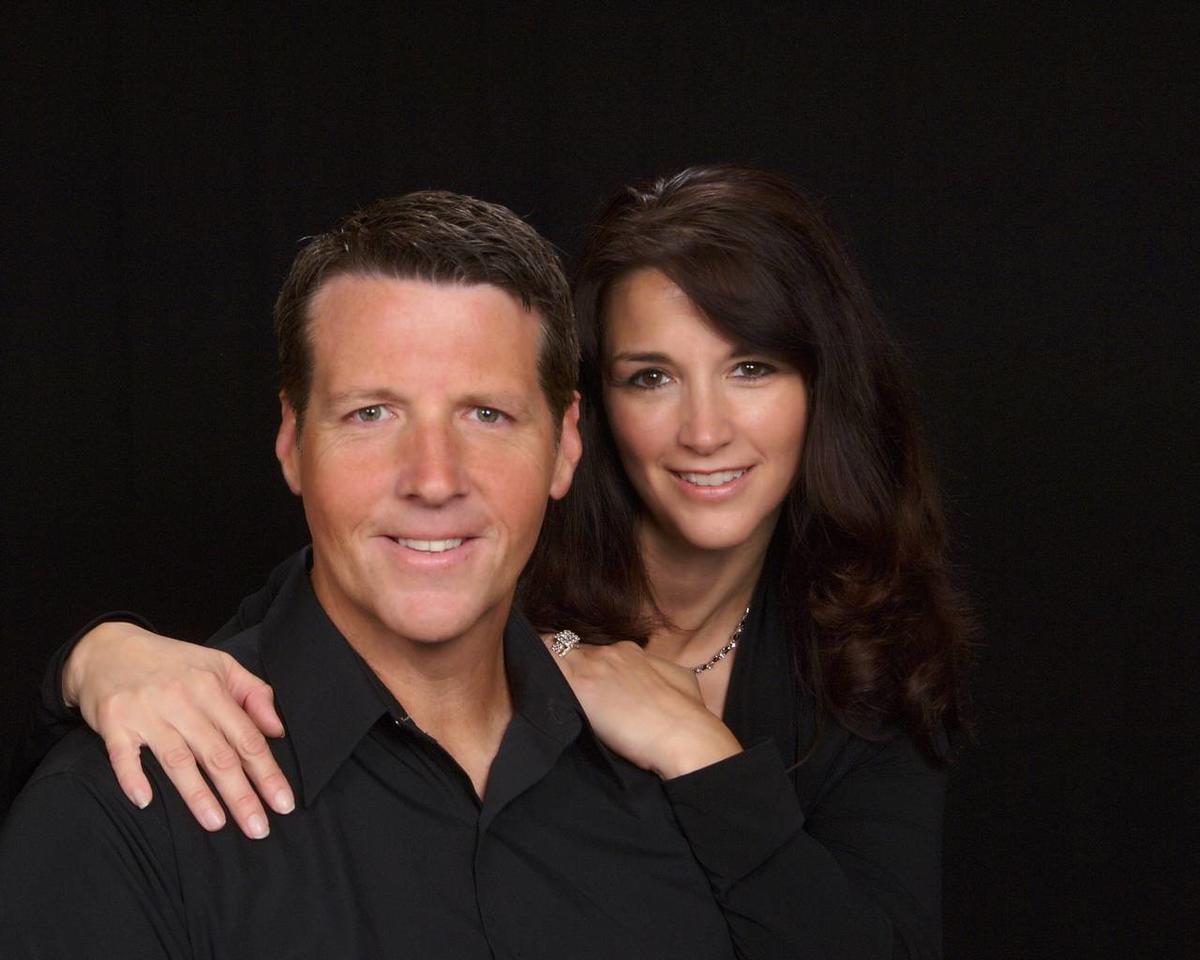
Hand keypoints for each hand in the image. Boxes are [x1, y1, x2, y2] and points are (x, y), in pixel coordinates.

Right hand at [63, 621, 294, 838]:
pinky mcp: (114, 722)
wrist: (108, 648)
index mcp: (212, 688)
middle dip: (241, 794)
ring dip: (198, 795)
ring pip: (178, 759)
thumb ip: (253, 694)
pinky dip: (133, 778)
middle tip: (258, 828)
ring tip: (217, 824)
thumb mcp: (220, 666)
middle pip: (218, 754)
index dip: (267, 772)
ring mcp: (147, 712)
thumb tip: (277, 730)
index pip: (247, 738)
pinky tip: (145, 802)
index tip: (283, 803)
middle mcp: (183, 700)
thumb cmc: (172, 663)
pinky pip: (124, 755)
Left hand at [543, 637, 741, 778]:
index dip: (584, 663)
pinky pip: (546, 665)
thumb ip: (659, 671)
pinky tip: (524, 679)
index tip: (580, 678)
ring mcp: (593, 666)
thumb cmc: (689, 715)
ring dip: (546, 665)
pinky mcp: (580, 686)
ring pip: (554, 652)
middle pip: (571, 649)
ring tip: (531, 680)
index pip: (595, 650)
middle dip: (562, 663)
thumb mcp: (681, 679)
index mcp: (630, 651)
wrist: (684, 734)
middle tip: (553, 682)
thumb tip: (656, 673)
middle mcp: (609, 652)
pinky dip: (536, 669)